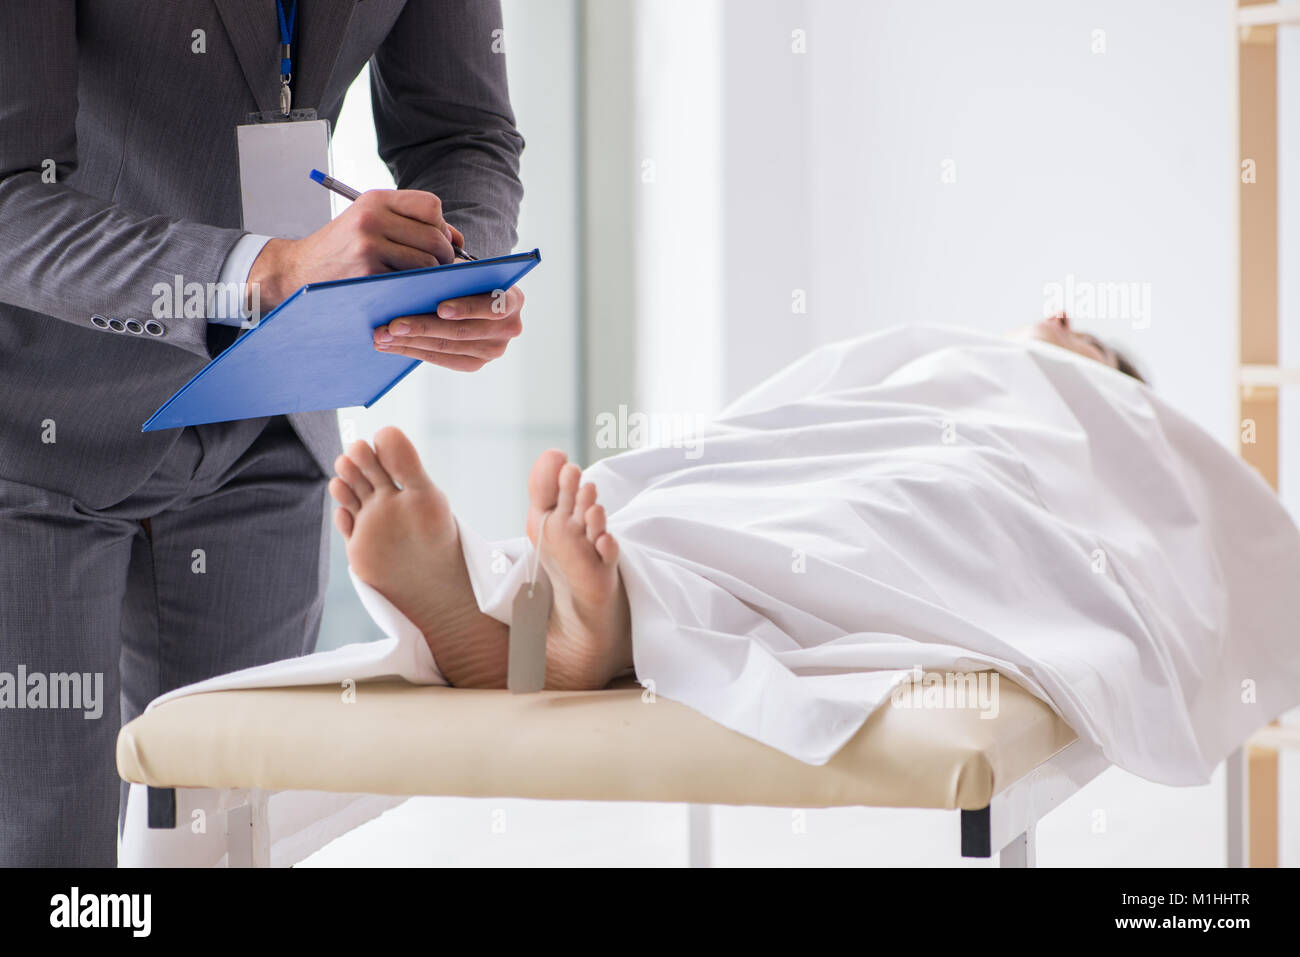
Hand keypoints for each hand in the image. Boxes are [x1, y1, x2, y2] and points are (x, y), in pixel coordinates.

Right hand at [248, 189, 464, 309]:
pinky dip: (417, 288)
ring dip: (433, 276)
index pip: (431, 206)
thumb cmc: (341, 249)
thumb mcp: (370, 223)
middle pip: (436, 237)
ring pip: (428, 262)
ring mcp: (370, 246)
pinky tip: (407, 290)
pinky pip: (412, 282)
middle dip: (445, 256)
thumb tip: (458, 239)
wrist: (297, 271)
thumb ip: (412, 225)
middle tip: (438, 268)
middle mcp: (372, 218)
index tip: (438, 241)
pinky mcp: (368, 273)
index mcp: (375, 200)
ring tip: (420, 280)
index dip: (442, 226)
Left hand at [371, 277, 524, 371]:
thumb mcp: (465, 268)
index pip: (493, 305)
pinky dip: (414, 351)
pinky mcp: (475, 363)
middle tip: (392, 326)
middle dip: (423, 327)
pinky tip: (392, 345)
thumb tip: (419, 277)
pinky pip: (442, 360)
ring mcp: (494, 350)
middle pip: (463, 331)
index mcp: (513, 299)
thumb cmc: (467, 277)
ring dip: (411, 342)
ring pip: (448, 347)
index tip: (440, 308)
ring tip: (382, 336)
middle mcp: (509, 328)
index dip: (467, 308)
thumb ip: (452, 272)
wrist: (475, 295)